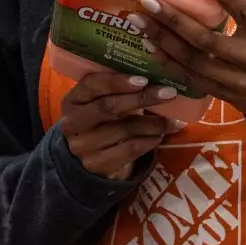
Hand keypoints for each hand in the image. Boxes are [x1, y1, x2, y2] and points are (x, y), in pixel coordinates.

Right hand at [59, 74, 183, 179]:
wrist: (86, 160)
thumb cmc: (100, 122)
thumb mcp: (101, 103)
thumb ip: (119, 91)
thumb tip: (159, 80)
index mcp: (72, 100)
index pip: (92, 84)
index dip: (118, 81)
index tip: (145, 80)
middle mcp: (72, 122)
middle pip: (108, 107)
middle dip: (142, 98)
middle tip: (169, 94)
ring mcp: (82, 146)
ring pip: (124, 130)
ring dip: (153, 124)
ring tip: (174, 120)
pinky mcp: (96, 165)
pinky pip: (129, 150)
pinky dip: (149, 142)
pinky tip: (160, 136)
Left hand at [131, 0, 245, 126]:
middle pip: (207, 40)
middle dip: (174, 20)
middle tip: (148, 2)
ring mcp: (236, 80)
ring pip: (193, 62)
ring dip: (164, 42)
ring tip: (141, 23)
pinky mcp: (225, 95)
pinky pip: (192, 79)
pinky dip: (170, 64)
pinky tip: (152, 48)